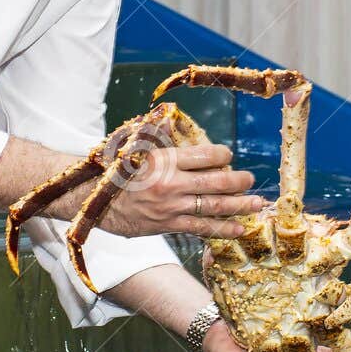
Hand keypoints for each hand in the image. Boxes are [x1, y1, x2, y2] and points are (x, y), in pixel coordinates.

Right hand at [101, 144, 264, 240]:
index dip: (221, 154)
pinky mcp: (167, 225)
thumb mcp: (136, 147)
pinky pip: (201, 228)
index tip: (229, 154)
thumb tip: (176, 122)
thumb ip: (160, 138)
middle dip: (238, 181)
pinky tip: (239, 228)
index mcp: (164, 159)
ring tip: (257, 204)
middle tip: (251, 180)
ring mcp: (170, 207)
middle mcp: (170, 183)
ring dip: (239, 206)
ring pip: (213, 206)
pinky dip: (222, 228)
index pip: (204, 155)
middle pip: (215, 182)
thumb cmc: (116, 170)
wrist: (93, 200)